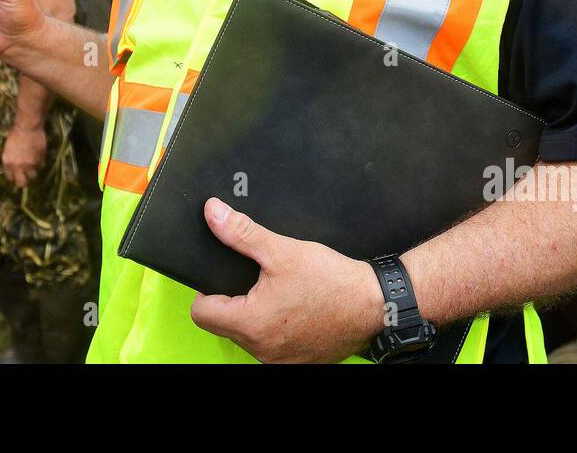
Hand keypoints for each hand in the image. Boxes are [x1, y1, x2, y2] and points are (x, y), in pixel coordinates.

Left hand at [2, 126, 45, 187]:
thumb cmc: (16, 134)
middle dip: (24, 182)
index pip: (10, 177)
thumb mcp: (8, 148)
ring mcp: (28, 164)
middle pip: (21, 183)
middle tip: (27, 180)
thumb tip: (16, 168)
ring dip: (34, 172)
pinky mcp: (38, 160)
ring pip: (33, 176)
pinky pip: (40, 166)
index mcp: (7, 162)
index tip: (18, 176)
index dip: (14, 177)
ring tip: (34, 167)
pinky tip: (39, 156)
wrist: (27, 127)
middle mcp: (17, 166)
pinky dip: (40, 163)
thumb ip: (12, 160)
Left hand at [189, 198, 381, 363]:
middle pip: (223, 324)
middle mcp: (261, 350)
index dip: (208, 289)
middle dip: (232, 301)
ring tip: (278, 293)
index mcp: (251, 324)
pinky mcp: (297, 363)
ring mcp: (280, 360)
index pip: (201, 312)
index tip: (225, 276)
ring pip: (247, 336)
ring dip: (255, 316)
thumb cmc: (332, 281)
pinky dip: (276, 329)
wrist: (374, 304)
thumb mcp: (282, 250)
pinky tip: (293, 310)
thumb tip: (213, 213)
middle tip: (256, 280)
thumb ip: (242, 233)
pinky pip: (271, 346)